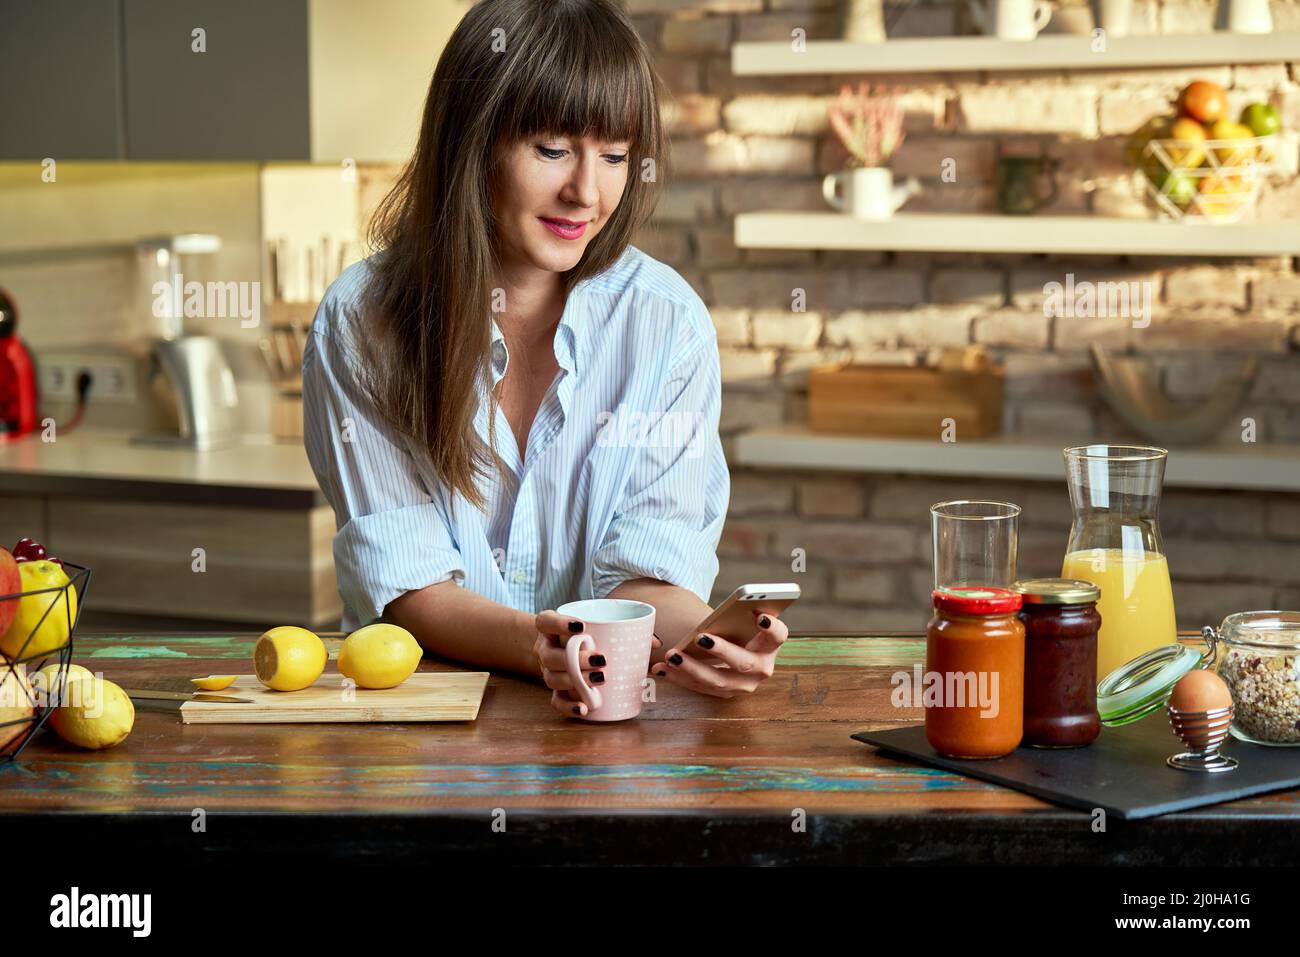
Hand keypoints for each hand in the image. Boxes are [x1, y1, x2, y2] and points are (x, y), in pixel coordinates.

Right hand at [532, 610, 663, 717]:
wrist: (561, 649)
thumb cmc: (586, 636)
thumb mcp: (596, 626)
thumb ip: (623, 628)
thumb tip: (654, 642)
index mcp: (549, 628)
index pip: (545, 621)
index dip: (560, 624)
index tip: (582, 626)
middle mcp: (545, 649)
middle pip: (551, 655)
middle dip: (575, 659)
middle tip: (601, 660)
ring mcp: (547, 671)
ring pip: (552, 678)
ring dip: (575, 681)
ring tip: (600, 679)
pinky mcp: (553, 690)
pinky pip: (556, 701)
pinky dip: (569, 706)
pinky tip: (584, 708)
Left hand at [650, 610, 787, 698]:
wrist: (736, 651)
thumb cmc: (738, 629)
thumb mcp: (743, 621)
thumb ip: (741, 614)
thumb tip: (737, 605)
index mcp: (771, 645)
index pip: (778, 635)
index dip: (771, 627)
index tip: (759, 616)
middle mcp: (762, 667)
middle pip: (744, 662)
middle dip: (721, 651)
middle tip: (700, 638)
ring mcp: (745, 684)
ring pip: (719, 681)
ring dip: (692, 668)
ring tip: (672, 655)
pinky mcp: (726, 693)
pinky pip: (702, 688)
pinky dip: (680, 677)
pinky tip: (661, 668)